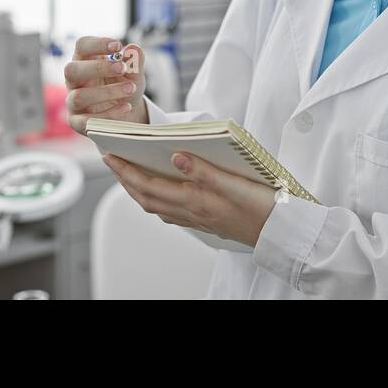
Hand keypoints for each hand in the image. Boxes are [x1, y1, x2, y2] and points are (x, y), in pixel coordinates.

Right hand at [64, 36, 148, 134]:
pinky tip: (126, 106)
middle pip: (71, 70)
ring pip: (79, 96)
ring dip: (106, 92)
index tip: (118, 45)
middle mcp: (74, 80)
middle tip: (122, 68)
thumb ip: (135, 61)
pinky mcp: (76, 121)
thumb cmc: (124, 84)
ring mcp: (73, 101)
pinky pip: (86, 120)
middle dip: (97, 68)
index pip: (81, 46)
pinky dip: (108, 114)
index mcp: (84, 60)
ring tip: (130, 88)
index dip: (97, 44)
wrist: (127, 109)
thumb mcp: (134, 73)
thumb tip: (133, 49)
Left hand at [102, 152, 278, 247]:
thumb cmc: (261, 206)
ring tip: (130, 174)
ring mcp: (197, 218)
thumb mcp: (234, 182)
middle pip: (146, 198)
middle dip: (125, 180)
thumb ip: (203, 170)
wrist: (278, 231)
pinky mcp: (206, 219)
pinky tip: (161, 191)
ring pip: (156, 206)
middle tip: (112, 162)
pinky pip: (170, 210)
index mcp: (194, 200)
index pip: (148, 185)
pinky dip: (157, 198)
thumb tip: (175, 156)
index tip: (109, 156)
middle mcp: (191, 212)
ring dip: (138, 190)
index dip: (126, 171)